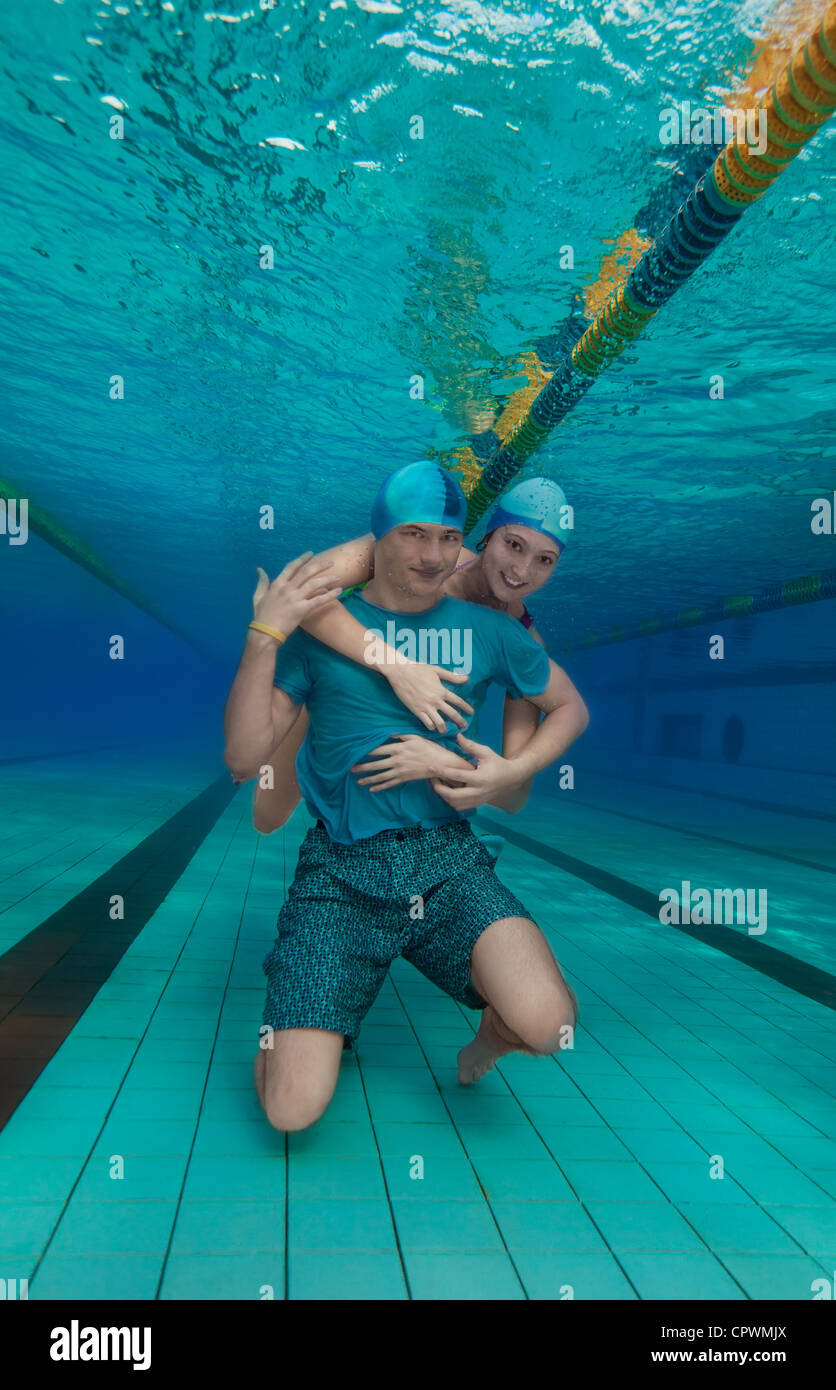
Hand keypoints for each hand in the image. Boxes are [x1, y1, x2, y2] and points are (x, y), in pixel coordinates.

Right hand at [251, 553, 343, 639]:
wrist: (265, 633)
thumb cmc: (261, 616)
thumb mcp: (258, 597)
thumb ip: (262, 582)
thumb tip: (260, 569)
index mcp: (277, 584)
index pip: (291, 567)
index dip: (302, 559)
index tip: (311, 554)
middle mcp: (287, 589)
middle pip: (306, 572)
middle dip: (320, 565)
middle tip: (331, 562)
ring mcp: (294, 599)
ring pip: (314, 584)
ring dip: (328, 579)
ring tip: (338, 576)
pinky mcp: (301, 610)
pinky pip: (319, 600)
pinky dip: (330, 595)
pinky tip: (339, 591)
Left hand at [351, 734, 475, 791]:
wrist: (440, 764)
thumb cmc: (429, 748)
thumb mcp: (415, 737)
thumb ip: (400, 736)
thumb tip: (388, 733)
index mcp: (398, 748)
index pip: (378, 750)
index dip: (367, 752)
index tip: (356, 753)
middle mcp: (397, 760)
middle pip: (376, 764)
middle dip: (362, 767)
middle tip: (351, 769)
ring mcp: (400, 771)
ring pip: (381, 776)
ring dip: (368, 779)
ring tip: (358, 781)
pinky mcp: (404, 779)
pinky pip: (390, 784)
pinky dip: (380, 787)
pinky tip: (372, 789)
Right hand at [384, 661, 473, 733]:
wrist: (400, 672)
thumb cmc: (418, 669)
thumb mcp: (436, 670)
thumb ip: (452, 676)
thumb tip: (466, 678)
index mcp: (441, 691)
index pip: (458, 701)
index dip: (466, 707)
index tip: (471, 712)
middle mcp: (435, 700)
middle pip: (452, 714)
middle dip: (460, 722)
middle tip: (464, 726)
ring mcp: (426, 707)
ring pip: (439, 723)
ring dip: (444, 728)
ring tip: (446, 730)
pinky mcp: (416, 710)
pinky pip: (427, 723)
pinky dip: (431, 727)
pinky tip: (433, 727)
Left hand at [430, 732, 516, 809]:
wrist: (511, 779)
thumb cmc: (497, 763)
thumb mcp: (486, 752)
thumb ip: (470, 746)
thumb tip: (457, 736)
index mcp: (480, 778)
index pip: (457, 775)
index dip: (442, 771)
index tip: (430, 766)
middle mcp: (478, 791)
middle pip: (453, 796)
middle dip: (439, 789)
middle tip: (431, 779)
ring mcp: (477, 800)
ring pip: (455, 804)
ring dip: (443, 796)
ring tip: (437, 785)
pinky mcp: (476, 804)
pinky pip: (459, 807)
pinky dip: (450, 801)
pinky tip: (446, 792)